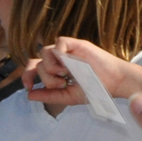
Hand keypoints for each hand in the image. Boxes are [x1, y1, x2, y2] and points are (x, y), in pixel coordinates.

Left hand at [23, 38, 141, 106]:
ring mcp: (67, 51)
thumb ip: (49, 96)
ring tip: (67, 76)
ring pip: (44, 52)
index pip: (33, 68)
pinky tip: (69, 67)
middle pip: (37, 62)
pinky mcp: (76, 44)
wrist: (115, 83)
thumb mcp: (68, 97)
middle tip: (61, 84)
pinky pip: (58, 43)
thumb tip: (28, 95)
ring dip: (52, 68)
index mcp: (55, 70)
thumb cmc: (94, 89)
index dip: (26, 75)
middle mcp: (58, 59)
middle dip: (45, 78)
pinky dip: (59, 55)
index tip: (28, 87)